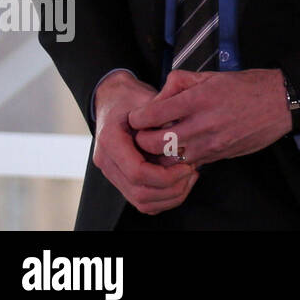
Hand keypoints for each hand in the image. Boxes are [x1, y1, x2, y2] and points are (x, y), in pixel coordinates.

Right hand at [93, 70, 199, 213]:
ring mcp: (112, 172)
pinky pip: (143, 201)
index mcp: (111, 140)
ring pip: (141, 201)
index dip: (166, 175)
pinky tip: (181, 181)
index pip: (137, 172)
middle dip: (171, 188)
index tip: (187, 165)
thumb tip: (180, 141)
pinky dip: (164, 198)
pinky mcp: (121, 178)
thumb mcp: (148, 99)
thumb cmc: (133, 98)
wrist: (114, 99)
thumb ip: (162, 118)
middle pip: (140, 192)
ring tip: (189, 176)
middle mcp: (107, 161)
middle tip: (192, 172)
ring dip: (170, 196)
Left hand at [128, 68, 291, 166]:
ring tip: (164, 140)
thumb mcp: (211, 75)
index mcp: (198, 99)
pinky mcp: (218, 156)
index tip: (138, 116)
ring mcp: (210, 144)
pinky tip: (185, 145)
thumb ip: (180, 82)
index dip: (137, 117)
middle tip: (146, 131)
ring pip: (168, 158)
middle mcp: (202, 124)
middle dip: (143, 138)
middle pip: (153, 143)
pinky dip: (180, 157)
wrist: (281, 103)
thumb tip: (158, 98)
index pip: (150, 115)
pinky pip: (188, 162)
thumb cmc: (248, 86)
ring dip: (160, 151)